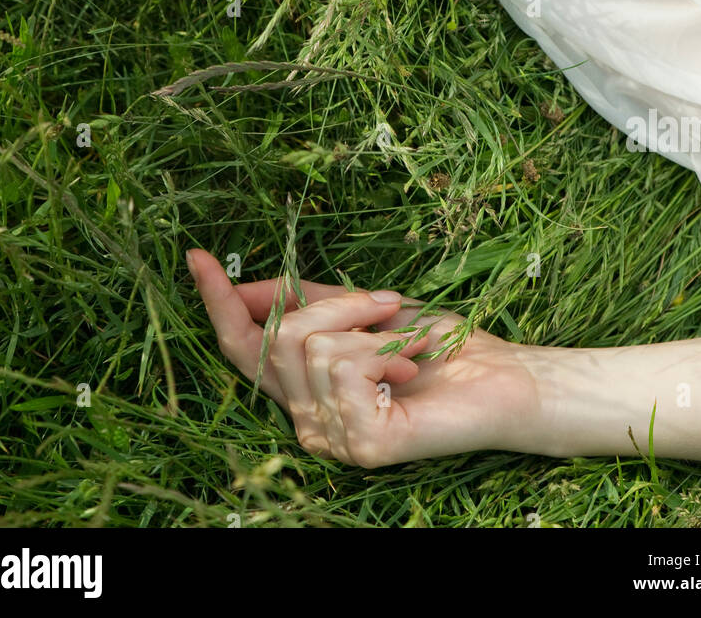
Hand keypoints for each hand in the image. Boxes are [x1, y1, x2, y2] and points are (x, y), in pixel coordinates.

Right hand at [186, 248, 545, 466]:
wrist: (502, 376)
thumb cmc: (436, 343)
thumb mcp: (363, 308)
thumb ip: (304, 299)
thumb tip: (242, 283)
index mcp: (302, 387)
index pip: (242, 346)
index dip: (217, 301)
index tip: (197, 255)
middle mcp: (306, 419)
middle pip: (277, 336)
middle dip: (336, 302)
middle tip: (387, 302)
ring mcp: (331, 438)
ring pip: (313, 346)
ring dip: (372, 328)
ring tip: (410, 345)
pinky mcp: (360, 445)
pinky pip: (343, 368)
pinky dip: (385, 350)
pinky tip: (411, 367)